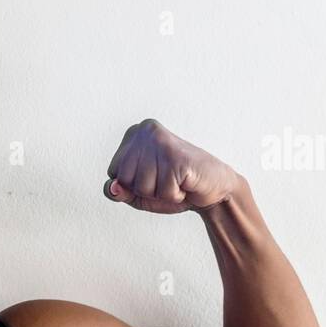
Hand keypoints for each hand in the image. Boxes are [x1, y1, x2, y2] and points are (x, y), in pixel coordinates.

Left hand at [103, 118, 239, 213]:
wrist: (213, 187)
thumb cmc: (173, 187)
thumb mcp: (138, 194)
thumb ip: (119, 191)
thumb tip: (112, 187)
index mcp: (134, 134)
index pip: (114, 172)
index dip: (132, 185)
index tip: (153, 176)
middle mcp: (145, 131)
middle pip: (125, 179)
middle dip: (145, 190)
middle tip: (166, 180)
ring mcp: (161, 142)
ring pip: (143, 187)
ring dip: (161, 193)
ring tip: (176, 180)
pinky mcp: (176, 156)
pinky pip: (164, 192)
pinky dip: (175, 195)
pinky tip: (185, 183)